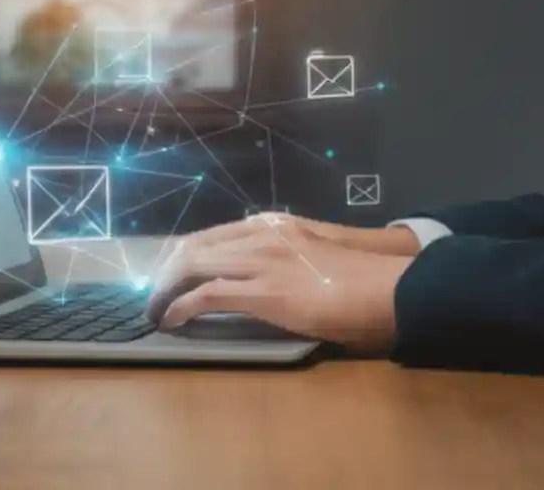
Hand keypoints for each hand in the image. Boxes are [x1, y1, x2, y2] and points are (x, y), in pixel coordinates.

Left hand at [146, 218, 413, 351]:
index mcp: (274, 224)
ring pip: (193, 265)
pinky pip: (207, 295)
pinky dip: (182, 306)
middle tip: (156, 295)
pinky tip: (172, 319)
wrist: (387, 286)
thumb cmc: (359, 277)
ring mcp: (262, 260)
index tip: (171, 274)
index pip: (213, 234)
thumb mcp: (314, 252)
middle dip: (167, 271)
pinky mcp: (264, 291)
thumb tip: (261, 274)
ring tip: (156, 310)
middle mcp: (262, 234)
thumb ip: (285, 255)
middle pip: (194, 246)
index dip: (184, 255)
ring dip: (167, 289)